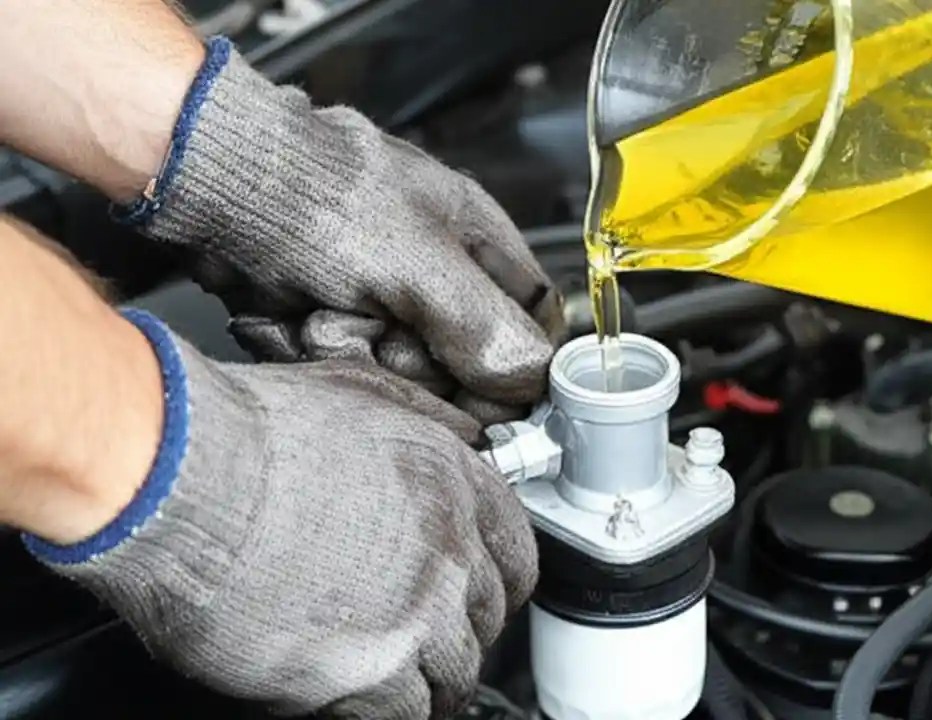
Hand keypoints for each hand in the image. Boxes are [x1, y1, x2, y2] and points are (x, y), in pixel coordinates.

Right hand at [26, 311, 536, 718]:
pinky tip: (360, 692)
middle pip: (487, 618)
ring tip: (391, 671)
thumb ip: (422, 417)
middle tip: (422, 630)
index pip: (517, 555)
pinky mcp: (361, 675)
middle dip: (459, 626)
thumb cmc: (248, 431)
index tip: (476, 590)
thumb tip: (459, 432)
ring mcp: (412, 619)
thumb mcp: (357, 391)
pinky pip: (404, 712)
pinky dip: (388, 708)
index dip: (493, 578)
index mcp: (454, 486)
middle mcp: (447, 555)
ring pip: (454, 674)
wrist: (180, 481)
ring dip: (428, 675)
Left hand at [122, 38, 563, 419]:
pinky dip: (317, 354)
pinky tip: (294, 324)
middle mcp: (436, 267)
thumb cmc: (312, 196)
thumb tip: (527, 383)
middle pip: (465, 361)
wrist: (207, 186)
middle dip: (417, 361)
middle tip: (382, 337)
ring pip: (403, 373)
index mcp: (476, 237)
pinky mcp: (332, 317)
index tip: (493, 399)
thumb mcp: (416, 263)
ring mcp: (381, 294)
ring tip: (322, 318)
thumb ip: (483, 327)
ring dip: (360, 355)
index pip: (535, 321)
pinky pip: (348, 369)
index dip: (519, 367)